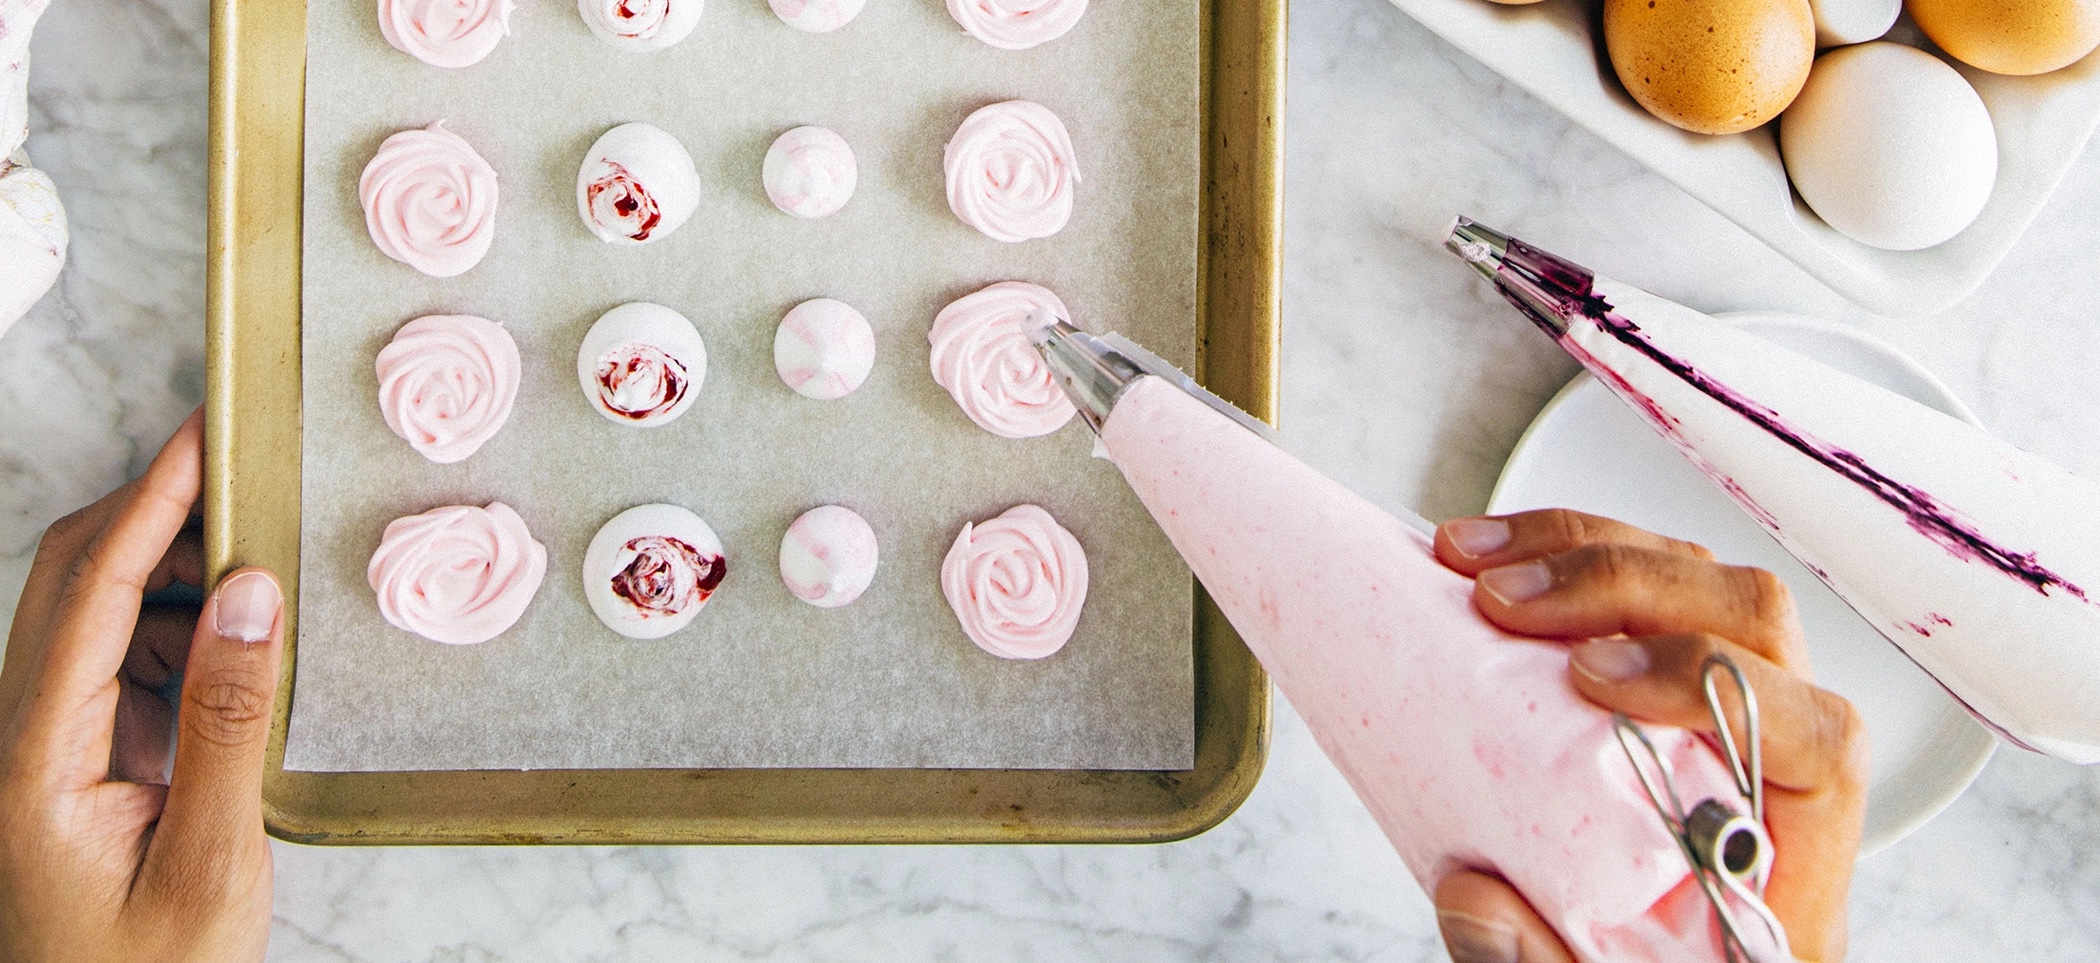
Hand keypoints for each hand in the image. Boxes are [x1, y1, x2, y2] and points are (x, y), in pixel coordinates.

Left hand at [0, 411, 283, 961]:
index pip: (90, 592)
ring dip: (170, 585)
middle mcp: (21, 739)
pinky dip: (178, 643)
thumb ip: (230, 724)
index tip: (203, 438)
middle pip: (66, 581)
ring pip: (92, 619)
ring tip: (255, 586)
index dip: (148, 503)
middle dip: (150, 517)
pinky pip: (118, 670)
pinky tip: (234, 665)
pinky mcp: (74, 770)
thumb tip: (250, 594)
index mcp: (37, 757)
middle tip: (237, 480)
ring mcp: (42, 752)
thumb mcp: (209, 860)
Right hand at [1429, 509, 1865, 962]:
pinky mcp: (1645, 671)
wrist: (1629, 956)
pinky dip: (1554, 554)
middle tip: (1505, 602)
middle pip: (1748, 619)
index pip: (1812, 734)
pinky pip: (1628, 581)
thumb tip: (1472, 898)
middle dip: (1624, 585)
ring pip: (1689, 574)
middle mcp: (1771, 751)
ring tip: (1470, 562)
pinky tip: (1479, 562)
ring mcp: (1711, 699)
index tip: (1590, 680)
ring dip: (1578, 548)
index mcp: (1795, 842)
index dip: (1711, 682)